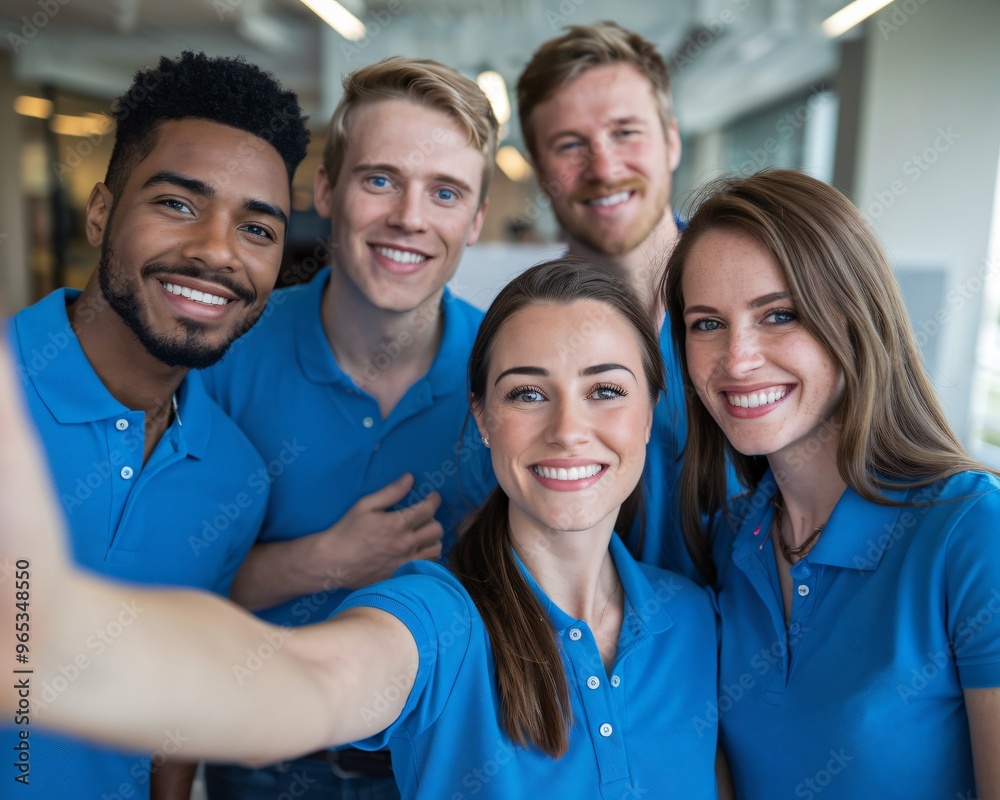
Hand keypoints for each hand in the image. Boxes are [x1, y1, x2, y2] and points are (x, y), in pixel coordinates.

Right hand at [320, 473, 443, 588]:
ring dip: (432, 538)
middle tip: (423, 515)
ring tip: (422, 533)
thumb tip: (410, 478)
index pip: (428, 509)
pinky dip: (427, 555)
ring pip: (435, 548)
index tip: (432, 496)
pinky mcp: (401, 574)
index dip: (434, 500)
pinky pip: (427, 564)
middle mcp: (405, 544)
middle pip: (436, 528)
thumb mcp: (365, 505)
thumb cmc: (347, 531)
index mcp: (396, 524)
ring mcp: (405, 562)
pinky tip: (418, 549)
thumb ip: (390, 492)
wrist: (332, 562)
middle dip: (433, 518)